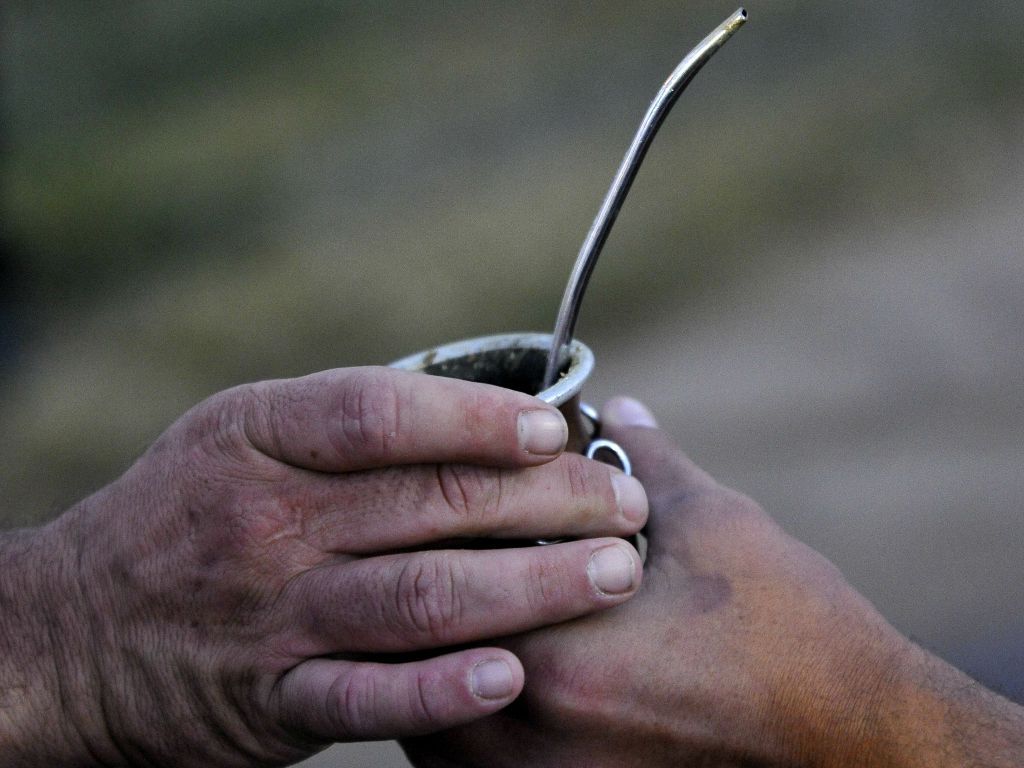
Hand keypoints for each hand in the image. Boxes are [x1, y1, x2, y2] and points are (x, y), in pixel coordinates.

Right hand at [0, 368, 645, 766]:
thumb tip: (482, 410)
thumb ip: (345, 423)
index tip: (553, 426)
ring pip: (420, 595)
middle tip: (623, 502)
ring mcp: (273, 614)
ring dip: (528, 586)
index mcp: (260, 437)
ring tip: (610, 573)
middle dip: (544, 500)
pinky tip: (513, 675)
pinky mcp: (275, 699)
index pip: (379, 414)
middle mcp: (268, 522)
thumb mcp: (241, 436)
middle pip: (427, 503)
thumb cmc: (188, 509)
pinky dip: (442, 689)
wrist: (78, 631)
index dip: (475, 417)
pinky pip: (369, 696)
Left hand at [403, 397, 1023, 767]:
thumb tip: (614, 405)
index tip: (422, 514)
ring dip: (426, 677)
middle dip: (414, 614)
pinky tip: (480, 683)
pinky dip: (460, 730)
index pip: (448, 591)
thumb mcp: (716, 524)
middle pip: (422, 671)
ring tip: (431, 624)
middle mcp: (542, 739)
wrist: (856, 734)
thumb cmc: (793, 629)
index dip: (431, 544)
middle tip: (408, 562)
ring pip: (435, 734)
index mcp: (567, 660)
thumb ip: (648, 460)